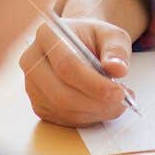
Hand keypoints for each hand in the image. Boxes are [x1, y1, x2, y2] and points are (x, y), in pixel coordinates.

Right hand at [18, 7, 135, 126]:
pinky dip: (89, 118)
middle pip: (61, 93)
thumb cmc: (95, 38)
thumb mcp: (112, 35)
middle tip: (122, 101)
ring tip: (118, 102)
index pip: (67, 65)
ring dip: (95, 112)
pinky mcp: (39, 104)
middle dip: (96, 103)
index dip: (94, 83)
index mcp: (47, 35)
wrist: (82, 45)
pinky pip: (63, 119)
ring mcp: (32, 85)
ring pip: (63, 110)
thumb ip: (117, 49)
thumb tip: (118, 69)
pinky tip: (104, 107)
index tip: (118, 92)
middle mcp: (32, 60)